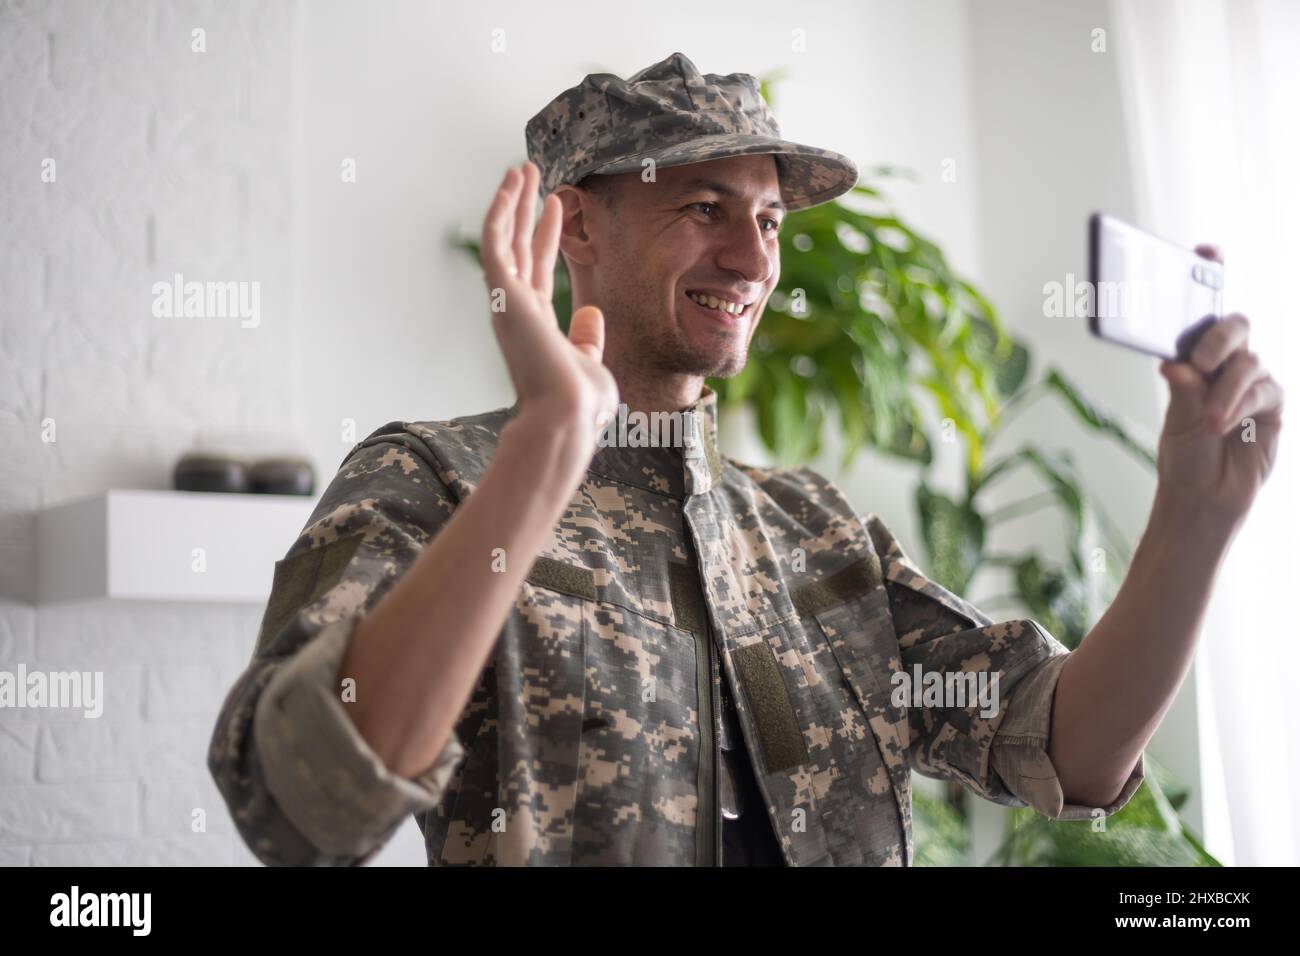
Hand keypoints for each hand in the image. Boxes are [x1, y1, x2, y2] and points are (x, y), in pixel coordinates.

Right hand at [480, 161, 617, 440]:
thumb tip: (592, 313)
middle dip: (523, 208)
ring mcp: (508, 300)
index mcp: (537, 325)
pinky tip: (509, 184)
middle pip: (517, 246)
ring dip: (510, 201)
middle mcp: (518, 309)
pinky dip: (499, 211)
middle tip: (528, 173)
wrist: (568, 414)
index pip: (538, 269)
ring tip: (520, 166)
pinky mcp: (503, 293)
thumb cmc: (580, 401)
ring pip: (503, 238)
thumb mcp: (591, 362)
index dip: (546, 234)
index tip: (555, 204)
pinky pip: (495, 242)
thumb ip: (587, 338)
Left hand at [1156, 244, 1283, 526]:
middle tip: (1198, 361)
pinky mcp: (1272, 403)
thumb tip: (1176, 364)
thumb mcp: (1177, 423)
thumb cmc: (1186, 455)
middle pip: (1233, 325)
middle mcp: (1224, 363)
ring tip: (1209, 420)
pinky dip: (1240, 404)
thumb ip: (1183, 392)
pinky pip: (1263, 389)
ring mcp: (1251, 381)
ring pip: (1247, 361)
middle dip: (1217, 336)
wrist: (1204, 497)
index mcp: (1194, 358)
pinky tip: (1224, 423)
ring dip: (1225, 391)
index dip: (1210, 275)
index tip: (1205, 250)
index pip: (1203, 310)